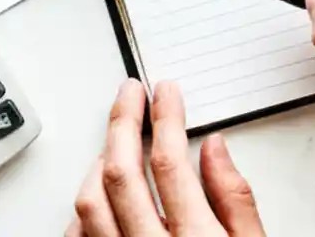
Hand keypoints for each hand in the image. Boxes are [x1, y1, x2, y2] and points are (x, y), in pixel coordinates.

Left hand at [66, 79, 264, 236]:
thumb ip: (236, 200)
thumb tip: (215, 147)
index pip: (168, 162)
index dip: (165, 118)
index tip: (165, 93)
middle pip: (121, 173)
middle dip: (123, 122)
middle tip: (130, 94)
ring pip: (90, 202)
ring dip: (100, 162)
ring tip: (116, 141)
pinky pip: (78, 235)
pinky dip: (84, 208)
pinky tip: (99, 191)